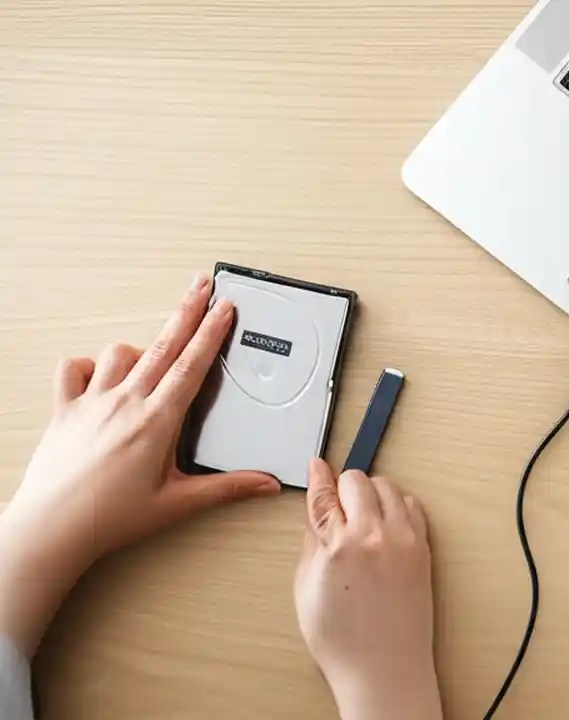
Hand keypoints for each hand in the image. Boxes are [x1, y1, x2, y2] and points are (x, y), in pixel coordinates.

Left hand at [0, 274, 279, 656]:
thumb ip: (226, 489)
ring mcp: (92, 403)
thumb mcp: (178, 504)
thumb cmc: (111, 518)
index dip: (211, 333)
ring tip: (155, 353)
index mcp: (157, 422)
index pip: (192, 366)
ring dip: (141, 349)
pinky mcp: (64, 410)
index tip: (225, 308)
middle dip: (187, 311)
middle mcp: (125, 403)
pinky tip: (101, 374)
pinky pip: (73, 370)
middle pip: (164, 345)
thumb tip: (266, 483)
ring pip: (120, 354)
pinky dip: (88, 366)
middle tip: (202, 285)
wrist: (52, 527)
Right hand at [294, 460, 441, 719]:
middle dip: (343, 487)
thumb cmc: (343, 640)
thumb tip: (315, 514)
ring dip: (372, 494)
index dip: (317, 476)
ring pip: (388, 487)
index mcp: (339, 547)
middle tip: (336, 506)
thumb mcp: (306, 589)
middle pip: (357, 481)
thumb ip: (311, 544)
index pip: (324, 495)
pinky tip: (385, 524)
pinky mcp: (425, 548)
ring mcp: (405, 540)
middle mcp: (375, 536)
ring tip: (361, 517)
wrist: (384, 667)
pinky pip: (412, 506)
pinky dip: (398, 506)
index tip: (316, 466)